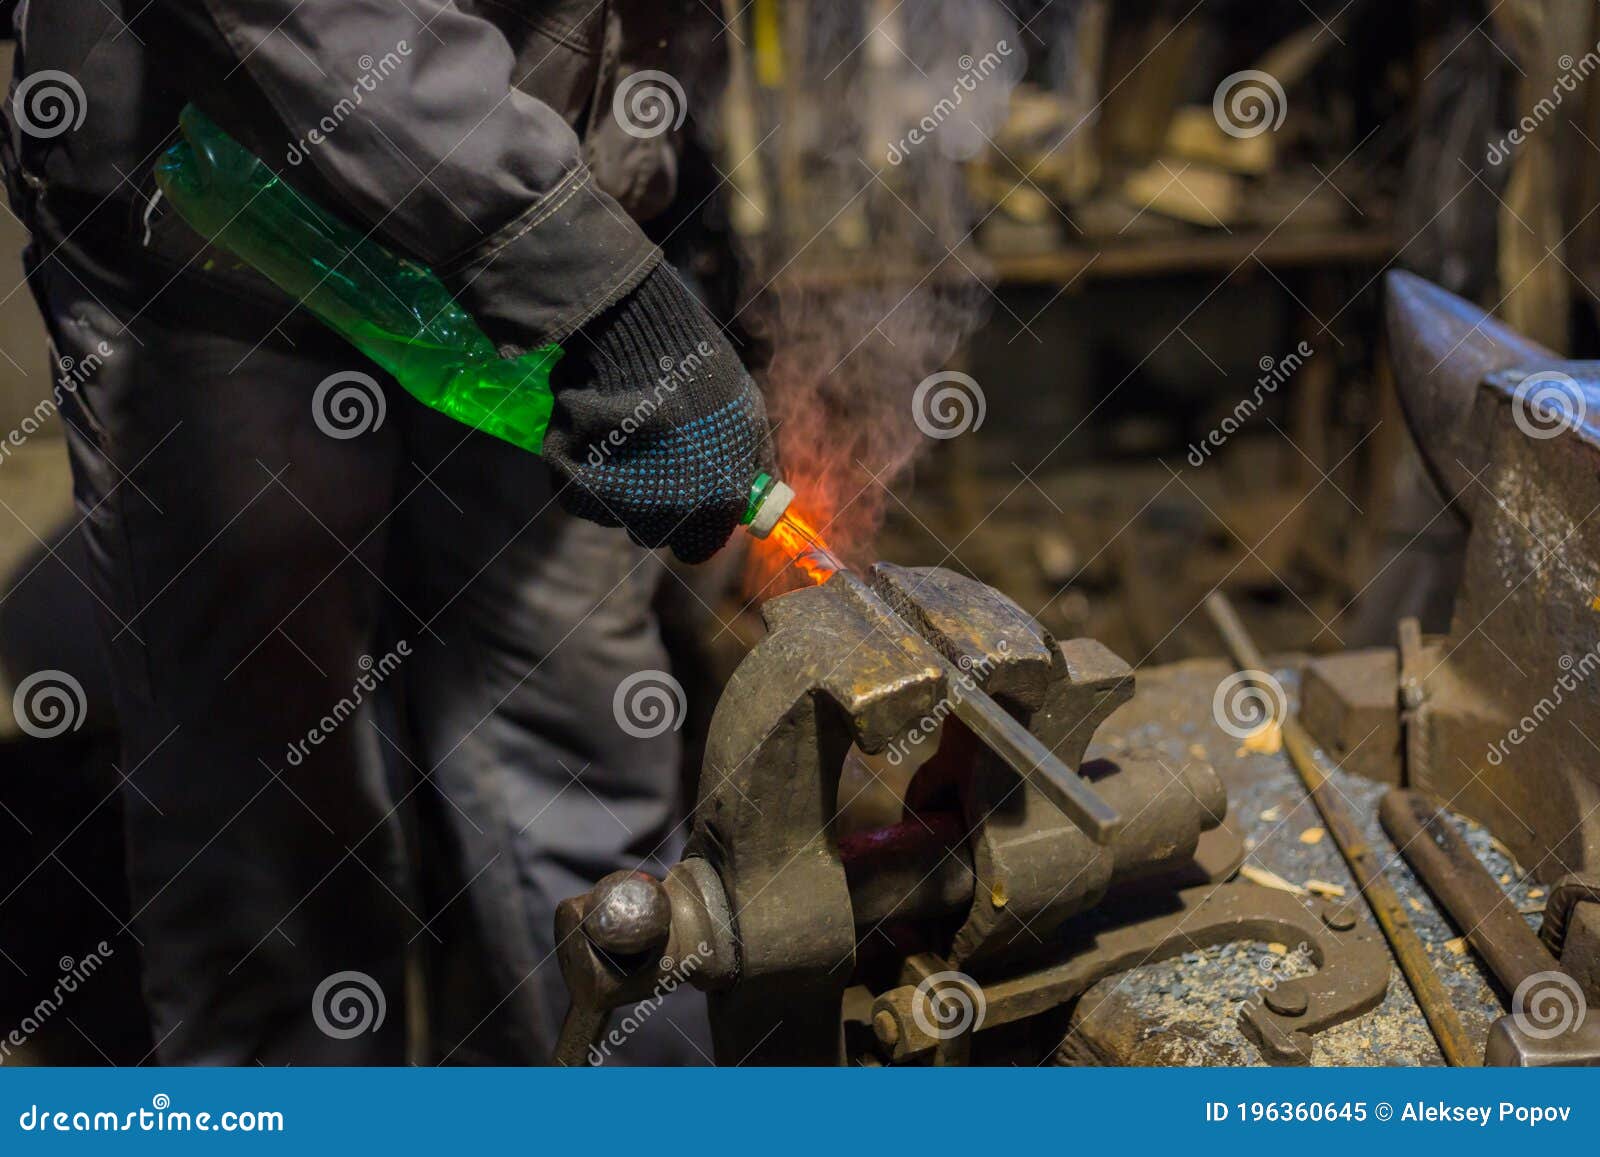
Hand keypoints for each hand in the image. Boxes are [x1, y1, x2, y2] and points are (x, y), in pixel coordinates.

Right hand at [541, 264, 774, 562]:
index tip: (685, 498)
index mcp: (717, 504)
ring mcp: (623, 507)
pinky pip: (585, 499)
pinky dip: (587, 474)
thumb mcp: (749, 416)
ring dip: (622, 489)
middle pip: (655, 535)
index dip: (693, 525)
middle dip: (654, 505)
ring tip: (627, 437)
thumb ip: (757, 467)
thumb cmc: (701, 372)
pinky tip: (600, 437)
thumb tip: (758, 505)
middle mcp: (673, 517)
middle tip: (651, 459)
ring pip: (619, 516)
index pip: (700, 548)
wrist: (640, 335)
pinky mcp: (579, 491)